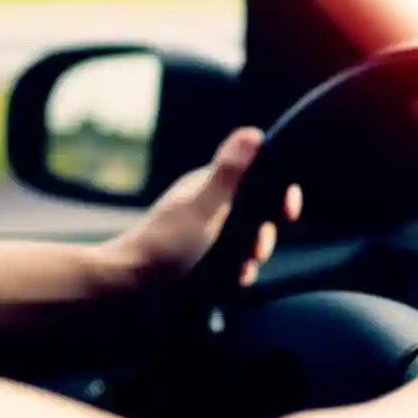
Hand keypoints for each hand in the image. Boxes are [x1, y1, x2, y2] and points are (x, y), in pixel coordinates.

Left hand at [100, 128, 301, 291]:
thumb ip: (228, 172)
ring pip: (246, 239)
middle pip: (256, 212)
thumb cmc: (165, 243)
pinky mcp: (200, 258)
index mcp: (208, 186)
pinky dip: (240, 270)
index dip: (277, 192)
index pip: (256, 177)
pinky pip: (233, 261)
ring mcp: (203, 232)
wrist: (128, 285)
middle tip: (257, 250)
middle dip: (265, 232)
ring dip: (254, 256)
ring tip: (246, 270)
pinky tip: (238, 281)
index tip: (289, 211)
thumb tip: (253, 133)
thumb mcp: (203, 207)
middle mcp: (207, 205)